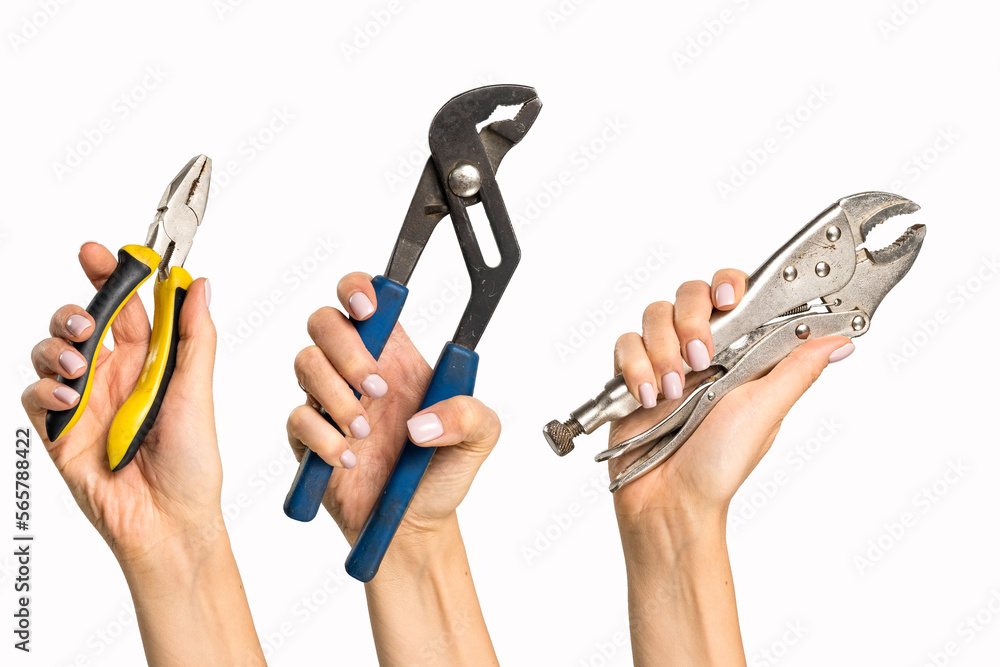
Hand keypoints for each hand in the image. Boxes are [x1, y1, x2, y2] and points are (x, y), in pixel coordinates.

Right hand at [21, 242, 264, 665]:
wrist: (168, 521)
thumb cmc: (191, 463)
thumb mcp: (198, 393)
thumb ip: (194, 337)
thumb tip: (200, 283)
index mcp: (153, 361)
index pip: (129, 305)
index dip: (114, 274)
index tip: (101, 251)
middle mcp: (117, 374)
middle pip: (83, 320)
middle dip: (79, 306)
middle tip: (90, 317)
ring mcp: (86, 400)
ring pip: (53, 350)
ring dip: (58, 345)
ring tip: (79, 360)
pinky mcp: (60, 430)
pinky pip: (36, 394)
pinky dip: (45, 388)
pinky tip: (68, 397)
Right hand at [287, 272, 500, 543]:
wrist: (412, 528)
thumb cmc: (440, 474)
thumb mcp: (481, 439)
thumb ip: (469, 415)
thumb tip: (423, 422)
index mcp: (398, 357)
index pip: (367, 300)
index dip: (358, 288)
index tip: (368, 307)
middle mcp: (359, 371)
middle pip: (324, 322)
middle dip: (346, 349)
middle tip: (376, 388)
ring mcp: (330, 402)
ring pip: (304, 363)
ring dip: (335, 397)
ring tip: (364, 432)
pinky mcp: (309, 437)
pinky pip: (296, 418)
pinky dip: (323, 438)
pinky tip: (348, 460)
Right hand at [610, 269, 854, 666]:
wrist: (670, 502)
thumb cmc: (719, 466)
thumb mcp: (766, 412)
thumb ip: (797, 369)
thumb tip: (839, 340)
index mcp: (737, 353)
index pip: (732, 294)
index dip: (729, 284)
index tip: (730, 300)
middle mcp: (699, 350)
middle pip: (688, 294)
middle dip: (691, 320)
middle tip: (701, 358)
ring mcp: (663, 361)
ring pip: (653, 315)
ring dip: (662, 350)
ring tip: (673, 392)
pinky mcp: (630, 377)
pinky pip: (623, 345)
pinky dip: (634, 368)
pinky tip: (648, 398)